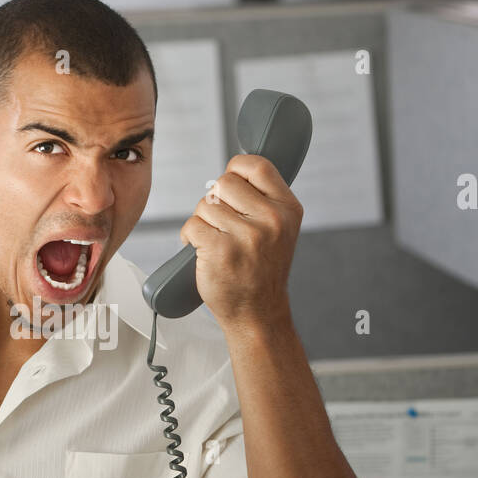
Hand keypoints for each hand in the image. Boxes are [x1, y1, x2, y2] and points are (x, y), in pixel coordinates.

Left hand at [179, 153, 301, 331]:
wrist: (257, 312)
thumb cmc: (261, 269)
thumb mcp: (279, 229)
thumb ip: (263, 199)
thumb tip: (232, 172)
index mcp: (288, 208)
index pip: (256, 165)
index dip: (235, 171)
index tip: (230, 189)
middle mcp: (272, 220)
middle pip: (224, 182)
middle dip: (215, 200)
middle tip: (222, 224)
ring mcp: (247, 236)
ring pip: (204, 205)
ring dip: (203, 222)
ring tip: (216, 242)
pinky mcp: (221, 251)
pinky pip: (191, 225)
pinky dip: (189, 237)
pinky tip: (203, 251)